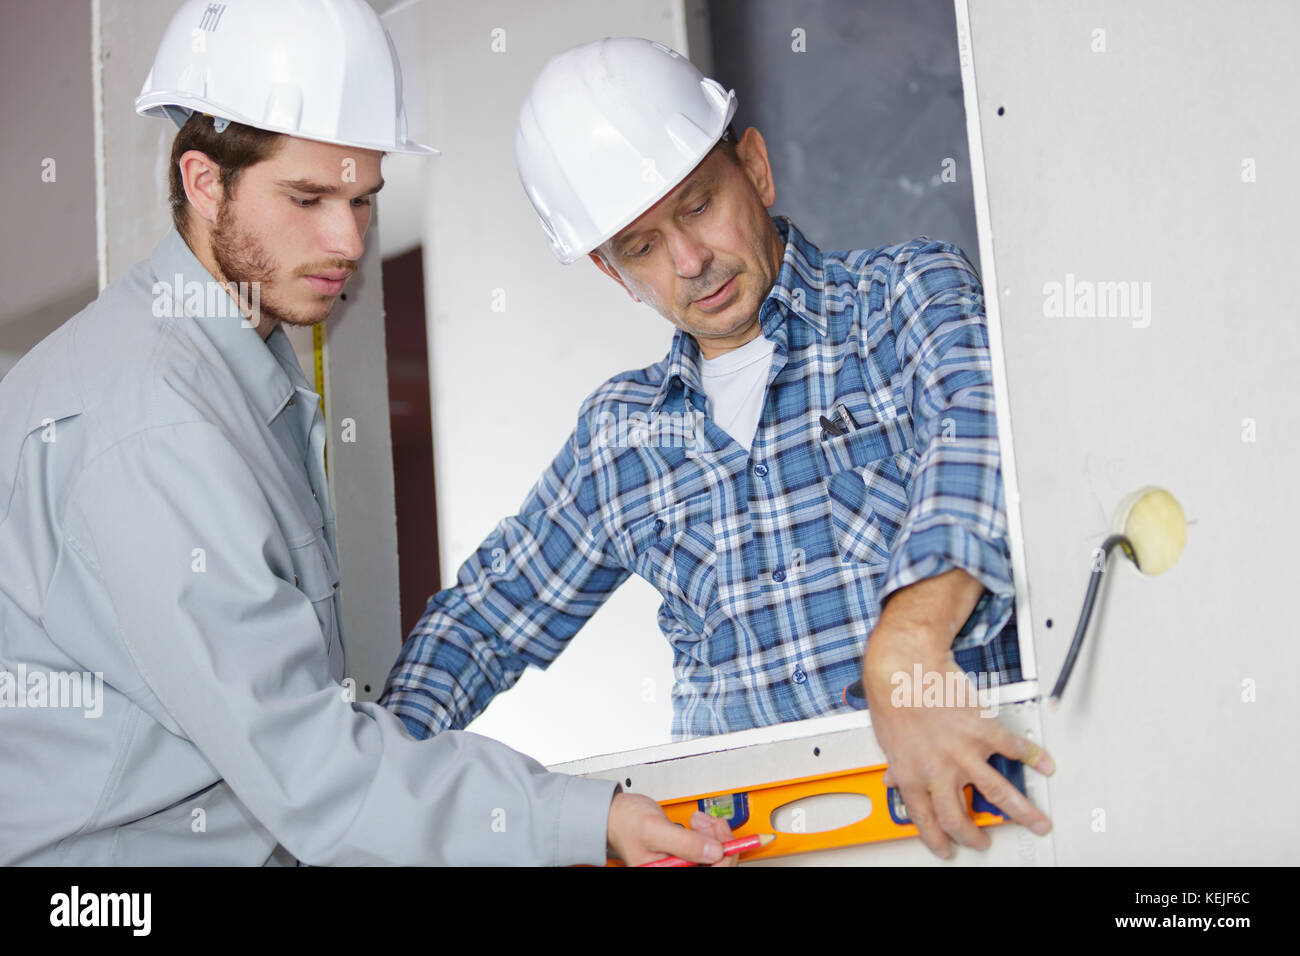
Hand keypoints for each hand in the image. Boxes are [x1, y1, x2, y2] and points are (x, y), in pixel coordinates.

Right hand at [606, 793, 735, 865]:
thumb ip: (684, 842)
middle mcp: (676, 871)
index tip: (725, 842)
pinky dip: (708, 833)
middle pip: (715, 867)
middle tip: (713, 824)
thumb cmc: (625, 822)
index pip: (707, 874)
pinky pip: (707, 848)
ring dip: (713, 835)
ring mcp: (682, 864)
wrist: (615, 813)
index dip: (721, 859)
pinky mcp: (686, 855)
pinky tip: (699, 823)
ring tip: (700, 820)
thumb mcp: (654, 830)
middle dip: (719, 843)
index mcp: (665, 873)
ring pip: (714, 856)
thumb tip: (713, 851)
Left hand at [863, 633, 1053, 858]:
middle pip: (961, 818)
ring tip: (1038, 823)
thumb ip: (897, 765)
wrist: (905, 666)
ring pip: (999, 793)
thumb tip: (893, 780)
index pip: (926, 819)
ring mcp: (964, 752)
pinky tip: (1045, 764)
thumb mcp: (886, 739)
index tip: (947, 848)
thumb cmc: (892, 697)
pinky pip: (1014, 749)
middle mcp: (938, 770)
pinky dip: (1033, 757)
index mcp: (911, 775)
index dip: (937, 839)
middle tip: (984, 842)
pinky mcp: (984, 730)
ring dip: (1022, 812)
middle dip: (975, 837)